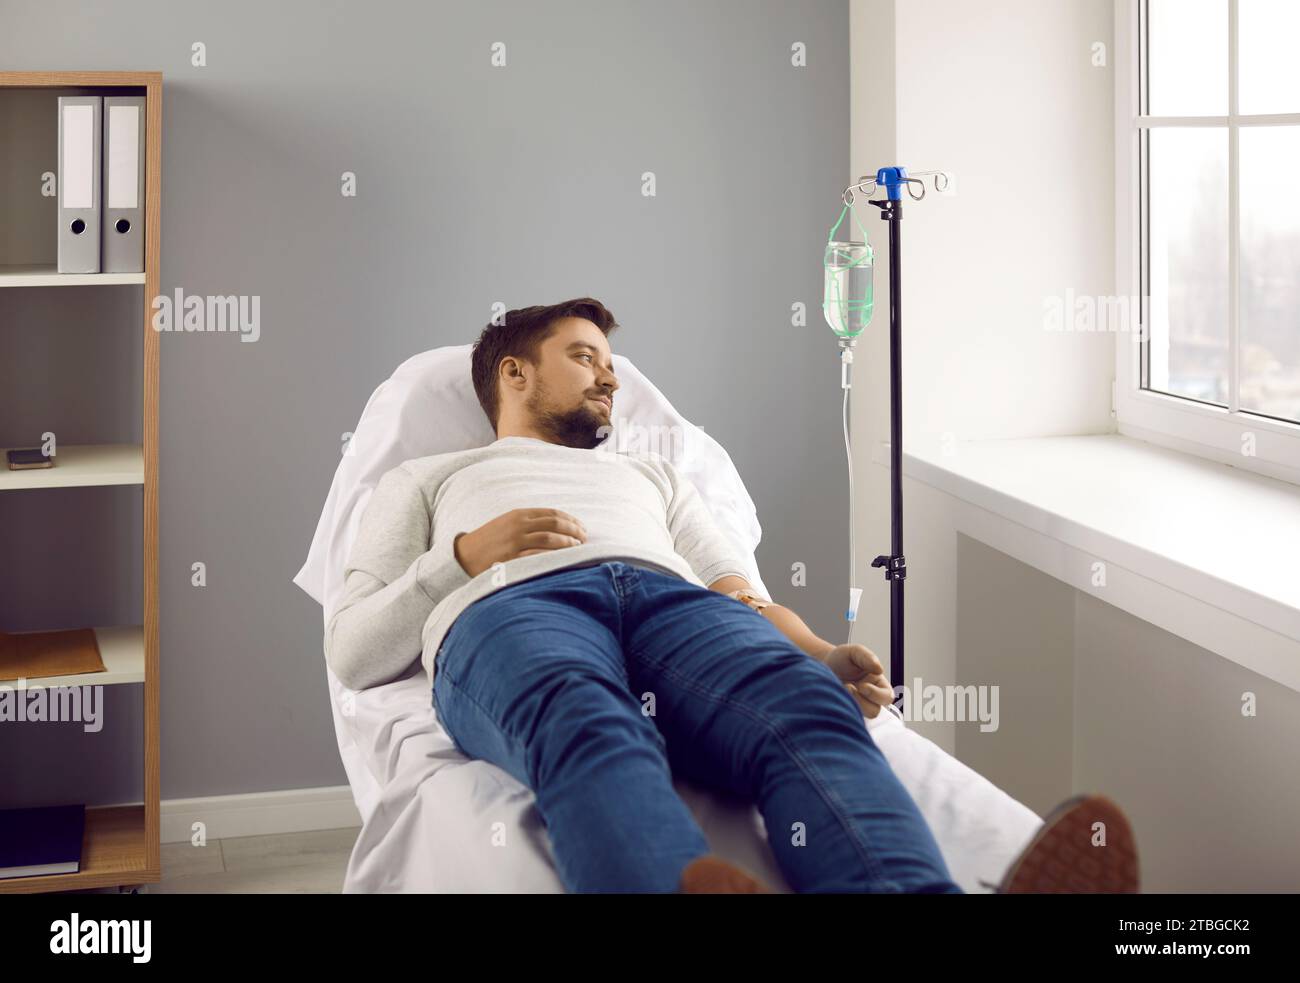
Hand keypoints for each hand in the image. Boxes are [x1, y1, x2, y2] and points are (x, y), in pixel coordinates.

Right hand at [453, 508, 586, 577]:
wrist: (463, 556)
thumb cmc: (490, 541)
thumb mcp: (507, 524)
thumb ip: (530, 523)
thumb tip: (559, 527)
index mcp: (518, 514)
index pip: (553, 513)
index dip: (571, 520)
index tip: (582, 528)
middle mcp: (518, 526)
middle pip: (555, 524)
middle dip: (574, 531)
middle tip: (585, 539)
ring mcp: (515, 543)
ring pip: (550, 539)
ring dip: (569, 544)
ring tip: (578, 549)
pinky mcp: (511, 559)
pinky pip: (539, 556)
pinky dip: (555, 557)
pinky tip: (564, 561)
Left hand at [821, 643, 892, 719]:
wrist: (822, 664)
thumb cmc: (841, 659)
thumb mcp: (855, 652)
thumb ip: (867, 657)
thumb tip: (880, 669)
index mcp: (878, 685)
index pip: (887, 697)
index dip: (876, 694)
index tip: (862, 686)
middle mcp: (869, 699)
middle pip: (875, 711)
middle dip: (862, 701)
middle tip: (848, 687)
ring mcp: (856, 707)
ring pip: (860, 716)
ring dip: (850, 704)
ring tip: (840, 689)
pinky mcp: (844, 712)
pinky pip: (847, 718)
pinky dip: (840, 709)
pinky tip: (834, 696)